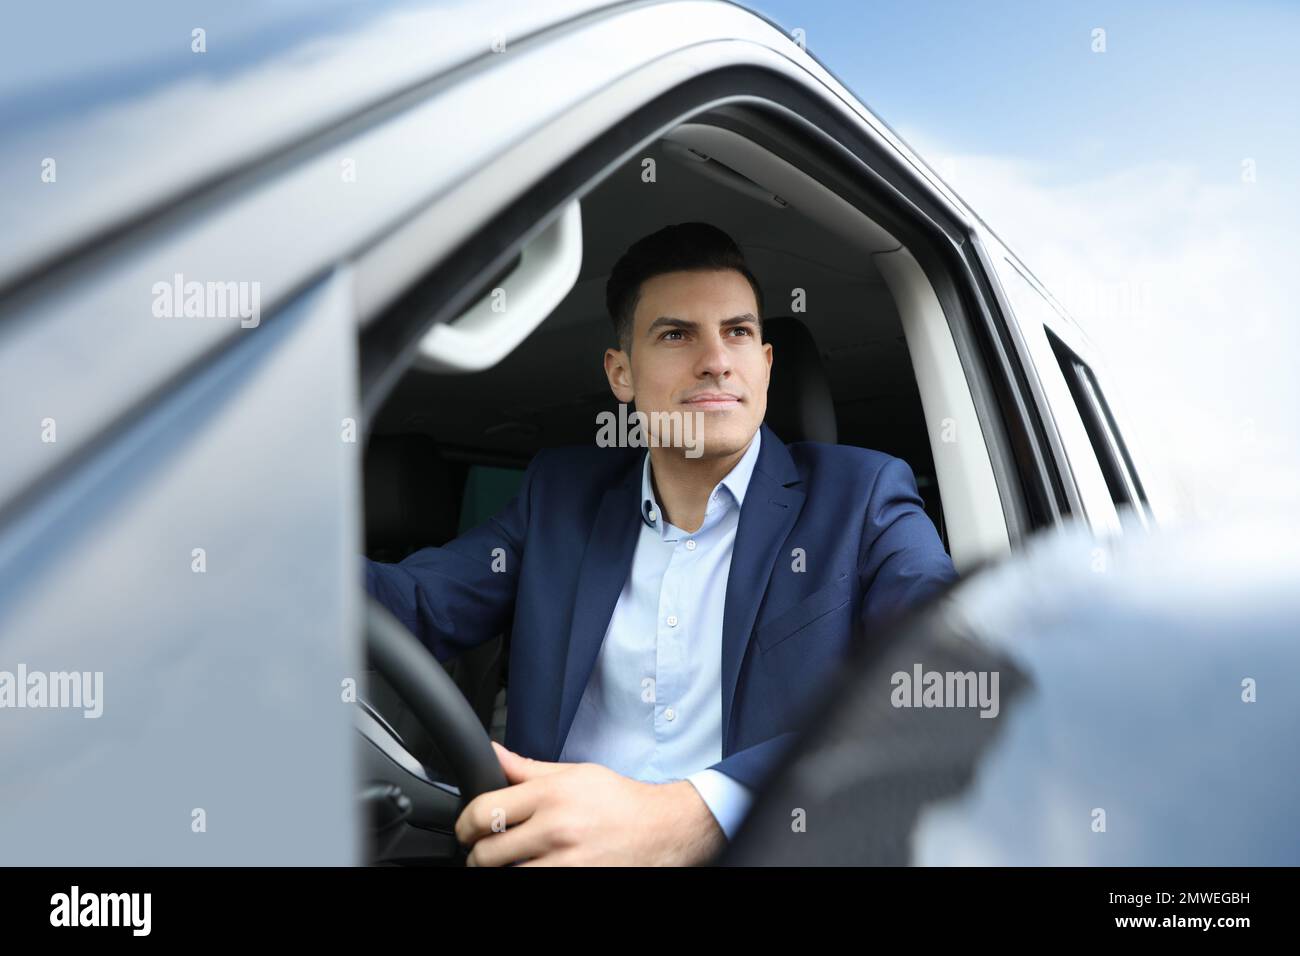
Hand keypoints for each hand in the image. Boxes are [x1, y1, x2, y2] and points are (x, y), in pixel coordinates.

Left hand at [454, 741, 725, 865]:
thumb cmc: (621, 802)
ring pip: (507, 876)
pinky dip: (529, 876)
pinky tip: (537, 868)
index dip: (466, 825)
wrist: (664, 830)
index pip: (484, 812)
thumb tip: (493, 754)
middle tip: (486, 852)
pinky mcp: (577, 883)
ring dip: (504, 872)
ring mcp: (567, 863)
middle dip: (479, 855)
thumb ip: (528, 769)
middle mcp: (557, 829)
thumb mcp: (576, 774)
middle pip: (486, 854)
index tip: (467, 830)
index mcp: (552, 795)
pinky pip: (533, 885)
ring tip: (513, 862)